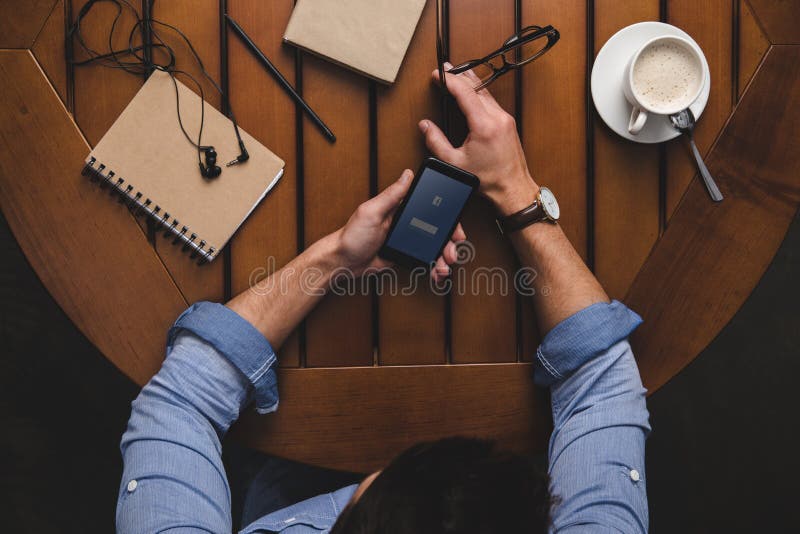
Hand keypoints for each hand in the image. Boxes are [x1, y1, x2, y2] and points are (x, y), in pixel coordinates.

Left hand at [334, 169, 466, 281]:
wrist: (343, 262)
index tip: (456, 229)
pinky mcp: (405, 253)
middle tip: (452, 253)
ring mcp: (407, 239)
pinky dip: (433, 266)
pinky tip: (436, 272)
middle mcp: (406, 222)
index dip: (448, 218)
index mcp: (400, 208)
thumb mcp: (371, 211)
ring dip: (443, 257)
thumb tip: (407, 174)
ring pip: (434, 246)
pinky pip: (425, 259)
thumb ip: (391, 195)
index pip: (431, 208)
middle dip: (449, 242)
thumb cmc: (352, 235)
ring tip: (443, 267)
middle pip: (438, 229)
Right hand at [419, 65, 538, 215]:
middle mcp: (498, 117)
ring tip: (457, 75)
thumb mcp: (455, 162)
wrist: (512, 188)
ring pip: (486, 92)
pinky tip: (472, 92)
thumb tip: (425, 126)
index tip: (438, 75)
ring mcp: (505, 118)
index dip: (449, 80)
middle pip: (476, 87)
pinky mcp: (508, 122)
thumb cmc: (488, 179)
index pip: (465, 92)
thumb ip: (436, 142)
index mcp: (484, 125)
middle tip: (445, 68)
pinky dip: (479, 92)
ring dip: (470, 82)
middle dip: (459, 76)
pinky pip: (492, 100)